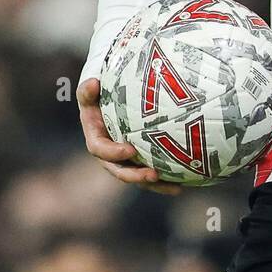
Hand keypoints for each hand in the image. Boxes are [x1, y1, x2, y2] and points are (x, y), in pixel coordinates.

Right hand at [77, 77, 181, 194]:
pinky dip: (166, 181)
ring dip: (155, 185)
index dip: (113, 152)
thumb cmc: (99, 96)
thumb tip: (93, 83)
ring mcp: (124, 161)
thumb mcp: (90, 92)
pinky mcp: (139, 162)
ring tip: (174, 188)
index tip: (130, 149)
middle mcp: (109, 155)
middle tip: (153, 174)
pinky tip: (184, 184)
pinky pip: (151, 174)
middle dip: (136, 176)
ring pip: (138, 177)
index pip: (101, 149)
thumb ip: (88, 90)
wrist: (107, 103)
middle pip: (120, 171)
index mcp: (96, 139)